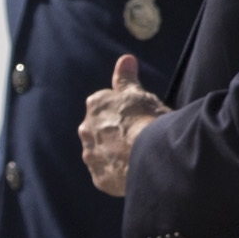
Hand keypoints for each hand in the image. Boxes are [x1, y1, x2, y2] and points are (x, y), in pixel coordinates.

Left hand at [81, 55, 168, 197]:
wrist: (152, 155)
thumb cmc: (149, 119)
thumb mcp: (139, 94)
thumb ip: (127, 78)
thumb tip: (125, 59)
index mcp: (96, 105)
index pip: (107, 106)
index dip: (126, 113)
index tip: (140, 119)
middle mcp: (86, 129)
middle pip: (101, 130)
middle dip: (116, 133)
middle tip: (140, 138)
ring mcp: (91, 155)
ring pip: (102, 153)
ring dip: (115, 154)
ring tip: (138, 157)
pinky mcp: (99, 178)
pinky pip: (107, 175)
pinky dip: (118, 174)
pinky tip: (134, 171)